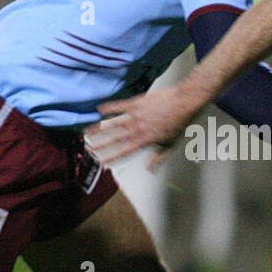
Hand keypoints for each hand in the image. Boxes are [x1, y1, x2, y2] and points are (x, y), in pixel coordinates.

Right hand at [85, 85, 201, 168]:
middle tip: (89, 148)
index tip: (103, 162)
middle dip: (101, 144)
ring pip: (114, 124)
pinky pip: (119, 106)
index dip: (113, 157)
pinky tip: (99, 109)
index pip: (126, 151)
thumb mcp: (170, 143)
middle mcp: (138, 129)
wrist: (183, 102)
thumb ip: (158, 157)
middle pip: (116, 139)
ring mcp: (136, 115)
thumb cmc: (179, 122)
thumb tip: (151, 169)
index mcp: (146, 140)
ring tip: (88, 131)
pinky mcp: (136, 103)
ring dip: (100, 128)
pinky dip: (109, 108)